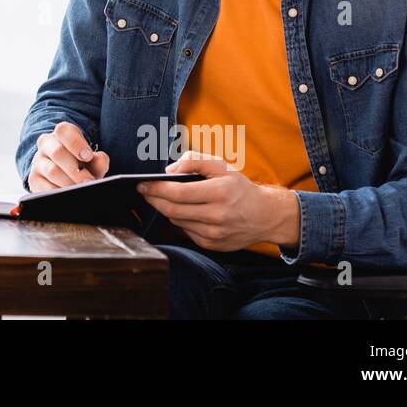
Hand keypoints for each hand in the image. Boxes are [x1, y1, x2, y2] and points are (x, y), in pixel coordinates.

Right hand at [27, 121, 109, 190]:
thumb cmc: (80, 163)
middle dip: (75, 169)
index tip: (88, 156)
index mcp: (61, 134)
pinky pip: (44, 187)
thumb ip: (98, 159)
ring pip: (51, 171)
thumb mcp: (91, 160)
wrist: (64, 172)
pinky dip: (58, 192)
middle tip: (89, 180)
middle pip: (57, 152)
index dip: (76, 143)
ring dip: (68, 182)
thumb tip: (100, 160)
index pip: (64, 131)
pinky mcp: (34, 179)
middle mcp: (46, 144)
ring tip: (81, 190)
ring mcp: (38, 161)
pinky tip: (68, 195)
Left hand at [135, 150, 296, 251]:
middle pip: (172, 210)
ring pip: (177, 221)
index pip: (178, 193)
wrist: (265, 215)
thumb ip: (194, 160)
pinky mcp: (213, 245)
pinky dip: (179, 219)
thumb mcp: (221, 166)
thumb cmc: (239, 187)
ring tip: (161, 198)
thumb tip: (168, 171)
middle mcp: (217, 216)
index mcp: (219, 193)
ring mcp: (215, 234)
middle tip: (143, 190)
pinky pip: (185, 231)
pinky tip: (181, 210)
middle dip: (153, 199)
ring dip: (165, 209)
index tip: (142, 183)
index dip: (156, 189)